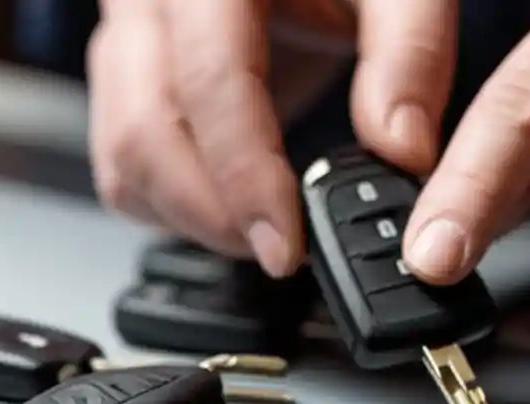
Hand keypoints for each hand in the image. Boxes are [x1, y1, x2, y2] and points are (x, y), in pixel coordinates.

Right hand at [86, 1, 458, 276]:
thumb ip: (408, 51)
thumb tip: (402, 149)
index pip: (208, 84)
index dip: (244, 175)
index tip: (286, 245)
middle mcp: (147, 2)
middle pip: (144, 134)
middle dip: (212, 216)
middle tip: (281, 252)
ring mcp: (123, 40)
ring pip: (123, 158)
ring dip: (189, 216)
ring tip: (263, 229)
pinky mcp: (122, 73)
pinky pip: (121, 159)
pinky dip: (171, 201)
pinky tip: (229, 202)